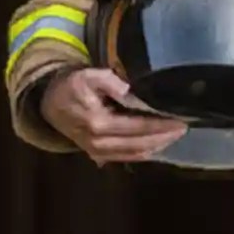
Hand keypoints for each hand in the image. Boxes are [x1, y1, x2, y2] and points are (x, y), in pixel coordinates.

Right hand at [39, 68, 186, 164]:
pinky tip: (159, 143)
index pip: (138, 128)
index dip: (161, 126)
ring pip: (136, 154)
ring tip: (175, 135)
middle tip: (184, 128)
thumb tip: (128, 90)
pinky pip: (128, 157)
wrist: (50, 104)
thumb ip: (108, 81)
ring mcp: (99, 152)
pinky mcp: (99, 156)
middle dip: (164, 138)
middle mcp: (100, 143)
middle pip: (141, 145)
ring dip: (158, 146)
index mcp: (99, 124)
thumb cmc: (71, 87)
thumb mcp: (87, 76)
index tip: (180, 122)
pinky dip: (146, 152)